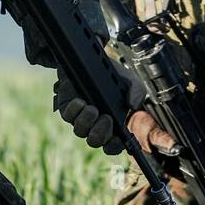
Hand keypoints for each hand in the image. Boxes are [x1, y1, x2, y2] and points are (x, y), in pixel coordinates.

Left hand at [55, 78, 177, 156]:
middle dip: (101, 133)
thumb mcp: (129, 79)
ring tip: (92, 108)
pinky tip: (81, 101)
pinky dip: (75, 111)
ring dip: (87, 121)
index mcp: (114, 122)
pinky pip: (69, 117)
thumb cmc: (111, 73)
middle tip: (106, 118)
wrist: (90, 58)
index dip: (114, 146)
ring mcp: (81, 117)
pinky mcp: (67, 109)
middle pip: (95, 142)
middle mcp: (96, 123)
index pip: (113, 144)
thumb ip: (137, 91)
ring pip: (80, 131)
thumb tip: (133, 106)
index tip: (117, 139)